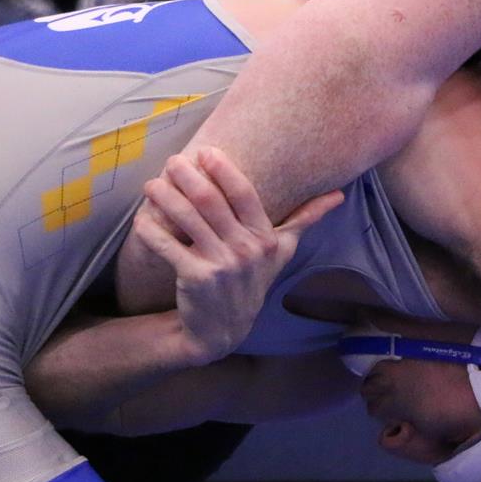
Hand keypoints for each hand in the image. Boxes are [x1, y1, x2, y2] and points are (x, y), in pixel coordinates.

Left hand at [129, 148, 343, 364]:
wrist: (223, 329)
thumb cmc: (252, 281)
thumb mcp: (282, 252)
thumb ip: (306, 219)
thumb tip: (339, 195)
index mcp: (266, 238)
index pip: (245, 194)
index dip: (224, 170)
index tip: (206, 152)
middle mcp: (246, 250)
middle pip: (211, 201)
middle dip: (187, 177)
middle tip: (172, 161)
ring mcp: (221, 266)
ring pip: (187, 219)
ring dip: (165, 197)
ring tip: (152, 184)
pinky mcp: (195, 279)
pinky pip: (168, 246)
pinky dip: (151, 230)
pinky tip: (142, 218)